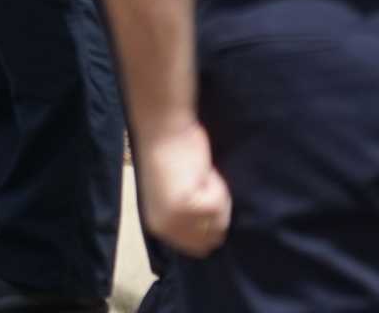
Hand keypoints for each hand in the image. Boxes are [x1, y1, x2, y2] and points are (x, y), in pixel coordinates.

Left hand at [137, 120, 231, 259]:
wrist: (163, 130)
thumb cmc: (172, 156)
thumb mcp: (175, 195)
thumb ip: (189, 219)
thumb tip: (216, 237)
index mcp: (159, 227)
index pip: (199, 248)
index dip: (211, 224)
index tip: (203, 198)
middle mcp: (165, 228)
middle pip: (213, 238)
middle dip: (216, 212)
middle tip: (202, 185)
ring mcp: (176, 219)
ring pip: (220, 222)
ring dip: (217, 197)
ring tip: (199, 177)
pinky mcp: (188, 206)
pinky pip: (219, 204)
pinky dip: (216, 185)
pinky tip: (200, 172)